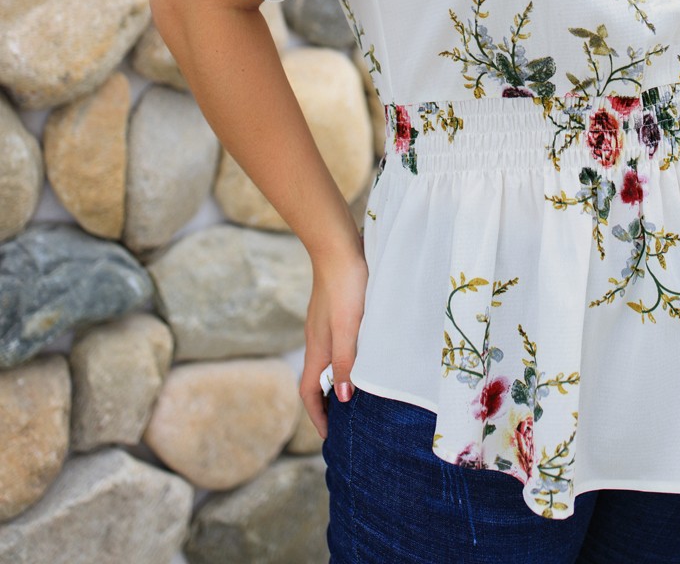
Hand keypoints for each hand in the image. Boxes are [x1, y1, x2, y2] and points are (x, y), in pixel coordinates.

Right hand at [300, 245, 368, 439]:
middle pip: (317, 380)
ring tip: (359, 393)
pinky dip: (346, 359)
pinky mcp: (335, 310)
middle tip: (346, 422)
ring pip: (328, 361)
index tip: (330, 437)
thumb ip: (345, 361)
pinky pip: (337, 345)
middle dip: (327, 404)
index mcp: (318, 348)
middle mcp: (317, 339)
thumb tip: (344, 398)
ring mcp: (324, 324)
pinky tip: (365, 354)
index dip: (318, 416)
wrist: (338, 246)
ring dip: (338, 381)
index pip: (310, 392)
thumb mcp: (348, 327)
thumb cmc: (345, 286)